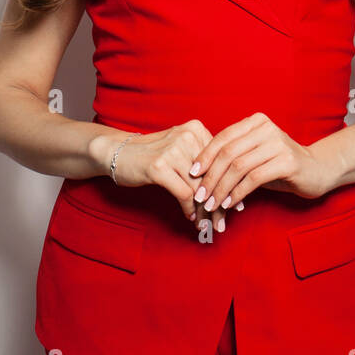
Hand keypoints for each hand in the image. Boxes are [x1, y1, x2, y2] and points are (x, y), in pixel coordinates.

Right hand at [107, 120, 237, 235]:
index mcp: (196, 129)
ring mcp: (172, 151)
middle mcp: (187, 136)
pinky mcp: (159, 166)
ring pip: (199, 188)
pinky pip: (184, 194)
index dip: (229, 185)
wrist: (117, 152)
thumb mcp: (181, 148)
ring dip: (204, 211)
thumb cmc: (153, 154)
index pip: (220, 162)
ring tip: (208, 224)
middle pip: (211, 176)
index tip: (236, 206)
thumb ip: (203, 162)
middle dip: (218, 203)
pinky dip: (189, 209)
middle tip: (222, 222)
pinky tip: (191, 217)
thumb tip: (230, 188)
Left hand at [188, 111, 332, 210]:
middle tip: (200, 195)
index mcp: (256, 122)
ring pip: (239, 167)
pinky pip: (254, 178)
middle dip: (211, 176)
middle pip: (228, 152)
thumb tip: (200, 173)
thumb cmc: (281, 165)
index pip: (223, 137)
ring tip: (212, 203)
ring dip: (222, 188)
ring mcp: (278, 144)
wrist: (318, 170)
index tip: (192, 174)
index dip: (205, 156)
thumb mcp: (255, 156)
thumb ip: (234, 157)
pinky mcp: (287, 162)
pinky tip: (230, 204)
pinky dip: (238, 193)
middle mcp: (266, 128)